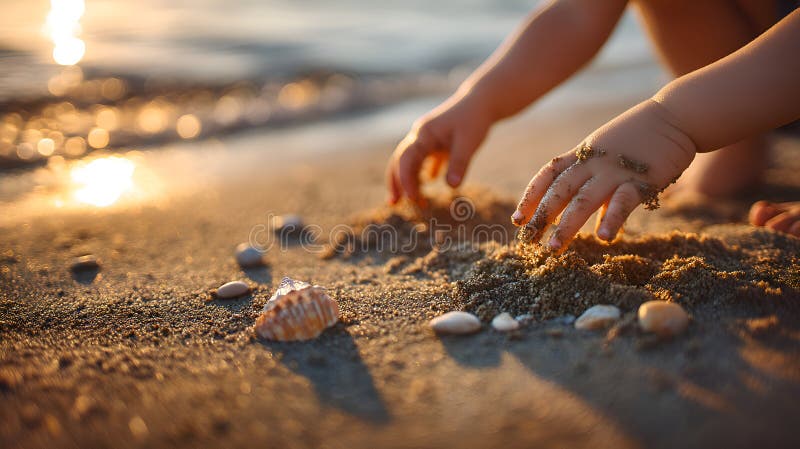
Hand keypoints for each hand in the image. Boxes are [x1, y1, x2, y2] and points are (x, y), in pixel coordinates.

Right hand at [386, 93, 491, 204]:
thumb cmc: (475, 119)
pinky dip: (423, 173)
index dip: (406, 179)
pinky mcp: (436, 144)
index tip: (412, 198)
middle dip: (396, 182)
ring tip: (412, 201)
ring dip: (408, 180)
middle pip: (400, 161)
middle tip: (394, 203)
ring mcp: (427, 140)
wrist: (483, 101)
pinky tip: (429, 184)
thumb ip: (459, 163)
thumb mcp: (469, 142)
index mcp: (424, 134)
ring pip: (410, 162)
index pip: (406, 159)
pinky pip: (424, 161)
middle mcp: (420, 137)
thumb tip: (451, 187)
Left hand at [511, 99, 696, 249]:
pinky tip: (603, 239)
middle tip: (528, 241)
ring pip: (584, 200)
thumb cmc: (640, 138)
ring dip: (567, 225)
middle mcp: (593, 163)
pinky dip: (612, 219)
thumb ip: (596, 183)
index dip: (531, 196)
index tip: (517, 219)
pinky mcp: (642, 178)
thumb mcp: (608, 154)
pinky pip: (623, 201)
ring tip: (554, 248)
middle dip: (541, 216)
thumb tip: (592, 220)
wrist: (676, 116)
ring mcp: (615, 171)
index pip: (547, 175)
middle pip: (559, 191)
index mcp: (582, 154)